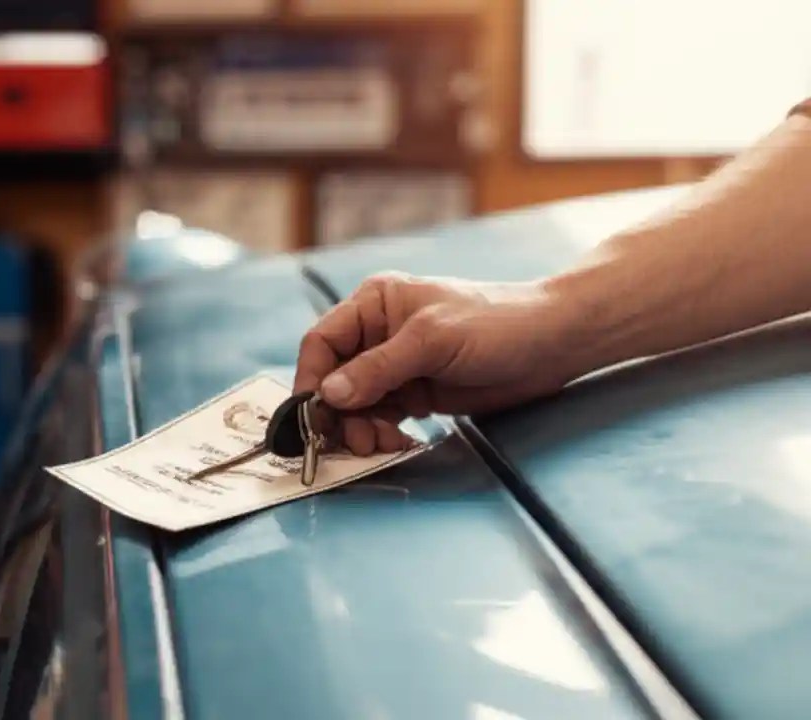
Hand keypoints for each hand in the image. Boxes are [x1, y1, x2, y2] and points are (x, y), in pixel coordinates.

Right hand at [295, 273, 583, 454]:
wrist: (552, 345)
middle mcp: (377, 334)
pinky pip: (380, 418)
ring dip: (360, 429)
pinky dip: (380, 435)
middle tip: (356, 441)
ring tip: (381, 445)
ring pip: (354, 405)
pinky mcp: (413, 394)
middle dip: (339, 413)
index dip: (311, 378)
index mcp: (374, 304)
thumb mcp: (432, 340)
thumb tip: (329, 394)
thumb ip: (379, 368)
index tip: (314, 415)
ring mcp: (395, 367)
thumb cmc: (497, 324)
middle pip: (333, 379)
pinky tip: (397, 444)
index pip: (322, 342)